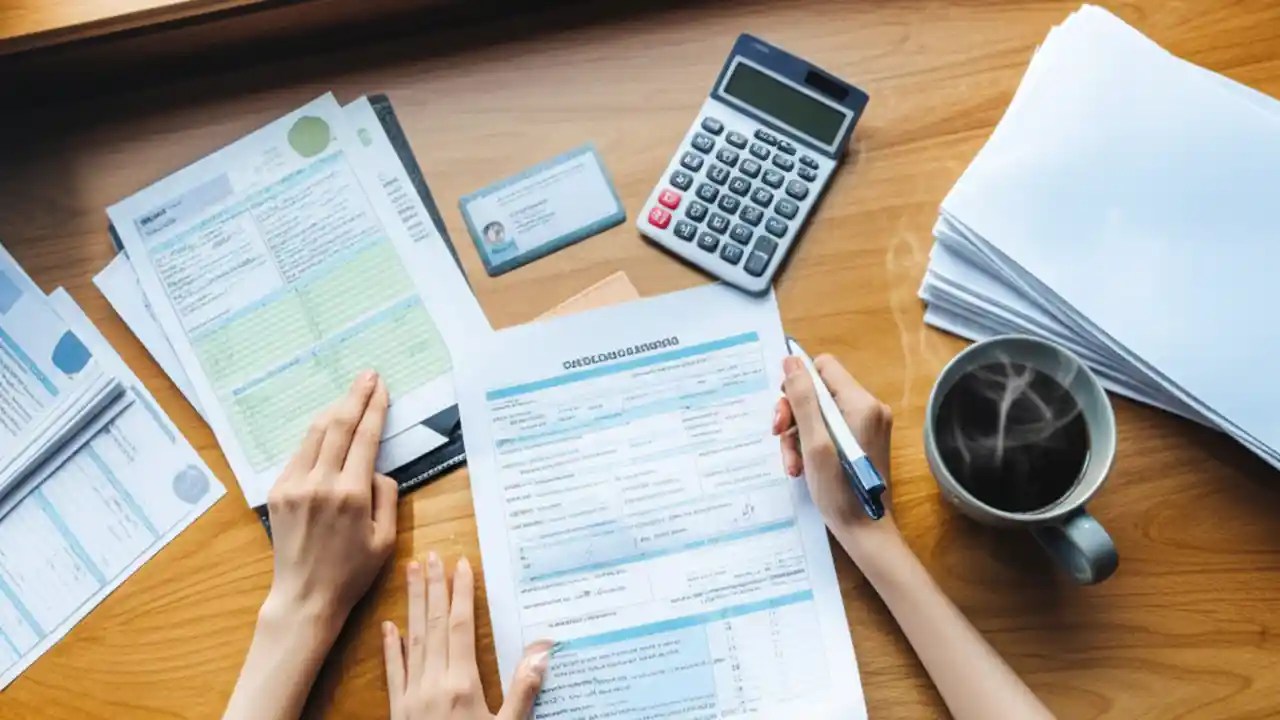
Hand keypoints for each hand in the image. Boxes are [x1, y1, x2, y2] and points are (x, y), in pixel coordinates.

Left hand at [263, 370, 398, 632]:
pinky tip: (325, 431)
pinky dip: (315, 437)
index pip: (366, 437)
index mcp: (351, 494)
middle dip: (355, 396)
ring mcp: (294, 485)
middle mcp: (320, 483)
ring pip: (315, 434)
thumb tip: (377, 469)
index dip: (374, 407)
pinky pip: (299, 454)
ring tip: (348, 396)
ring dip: (333, 411)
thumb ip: (387, 496)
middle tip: (366, 375)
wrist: (305, 596)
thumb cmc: (352, 573)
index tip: (381, 387)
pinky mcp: (278, 491)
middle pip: (338, 425)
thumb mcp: (386, 538)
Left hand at [382, 553, 551, 719]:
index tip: (461, 565)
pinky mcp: (397, 711)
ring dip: (411, 606)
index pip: (459, 627)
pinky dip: (391, 648)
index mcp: (462, 685)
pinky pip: (393, 673)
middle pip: (433, 626)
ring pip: (412, 641)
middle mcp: (433, 684)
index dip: (460, 594)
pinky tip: (388, 627)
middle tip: (431, 555)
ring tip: (410, 573)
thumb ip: (524, 690)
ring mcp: (411, 696)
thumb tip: (543, 650)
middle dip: (432, 588)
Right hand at [772, 354, 898, 549]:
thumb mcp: (814, 443)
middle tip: (779, 437)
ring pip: (820, 413)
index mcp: (861, 404)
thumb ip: (803, 400)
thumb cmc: (840, 492)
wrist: (865, 531)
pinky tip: (801, 466)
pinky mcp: (862, 441)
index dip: (799, 385)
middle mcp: (869, 409)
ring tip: (792, 463)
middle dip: (794, 415)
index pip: (823, 368)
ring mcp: (867, 426)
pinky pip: (829, 430)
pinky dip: (811, 444)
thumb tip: (791, 360)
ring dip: (798, 435)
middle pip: (819, 392)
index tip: (786, 413)